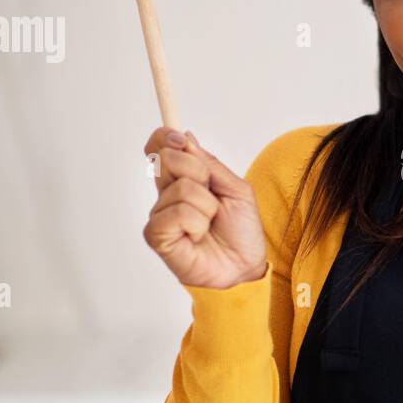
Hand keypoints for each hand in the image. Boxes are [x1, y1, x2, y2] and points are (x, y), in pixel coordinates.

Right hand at [141, 127, 267, 288]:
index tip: (179, 138)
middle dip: (201, 173)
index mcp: (183, 180)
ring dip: (207, 207)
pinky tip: (197, 237)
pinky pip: (178, 212)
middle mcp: (166, 195)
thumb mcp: (236, 189)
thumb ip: (210, 164)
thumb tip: (185, 137)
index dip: (165, 136)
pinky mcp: (156, 234)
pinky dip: (197, 223)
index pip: (159, 148)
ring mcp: (160, 214)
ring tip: (209, 225)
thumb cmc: (241, 231)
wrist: (245, 266)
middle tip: (213, 198)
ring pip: (182, 188)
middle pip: (168, 158)